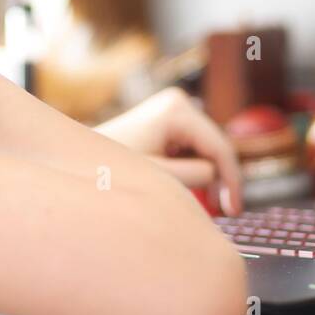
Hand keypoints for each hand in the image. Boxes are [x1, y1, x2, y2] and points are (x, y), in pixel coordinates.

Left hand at [95, 88, 243, 215]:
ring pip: (207, 148)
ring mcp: (174, 109)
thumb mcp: (158, 176)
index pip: (220, 147)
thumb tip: (217, 174)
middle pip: (216, 145)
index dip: (232, 180)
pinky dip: (194, 167)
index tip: (233, 210)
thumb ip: (194, 175)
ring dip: (207, 174)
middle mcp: (178, 102)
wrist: (81, 158)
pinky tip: (188, 186)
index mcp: (177, 110)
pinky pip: (193, 147)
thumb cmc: (111, 168)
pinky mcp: (169, 119)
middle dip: (219, 178)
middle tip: (221, 212)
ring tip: (201, 202)